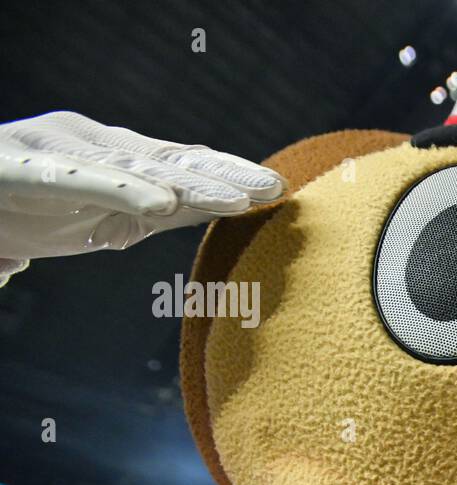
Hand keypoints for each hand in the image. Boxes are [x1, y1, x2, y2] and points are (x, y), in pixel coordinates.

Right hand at [0, 111, 282, 270]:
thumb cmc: (26, 206)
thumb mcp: (101, 217)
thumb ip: (149, 213)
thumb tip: (200, 216)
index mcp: (119, 159)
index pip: (187, 167)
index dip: (232, 176)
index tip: (280, 190)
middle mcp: (97, 146)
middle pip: (173, 163)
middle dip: (227, 176)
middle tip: (275, 188)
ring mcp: (64, 152)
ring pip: (140, 169)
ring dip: (193, 183)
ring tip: (238, 198)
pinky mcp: (28, 169)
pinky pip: (84, 179)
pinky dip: (126, 189)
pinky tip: (165, 202)